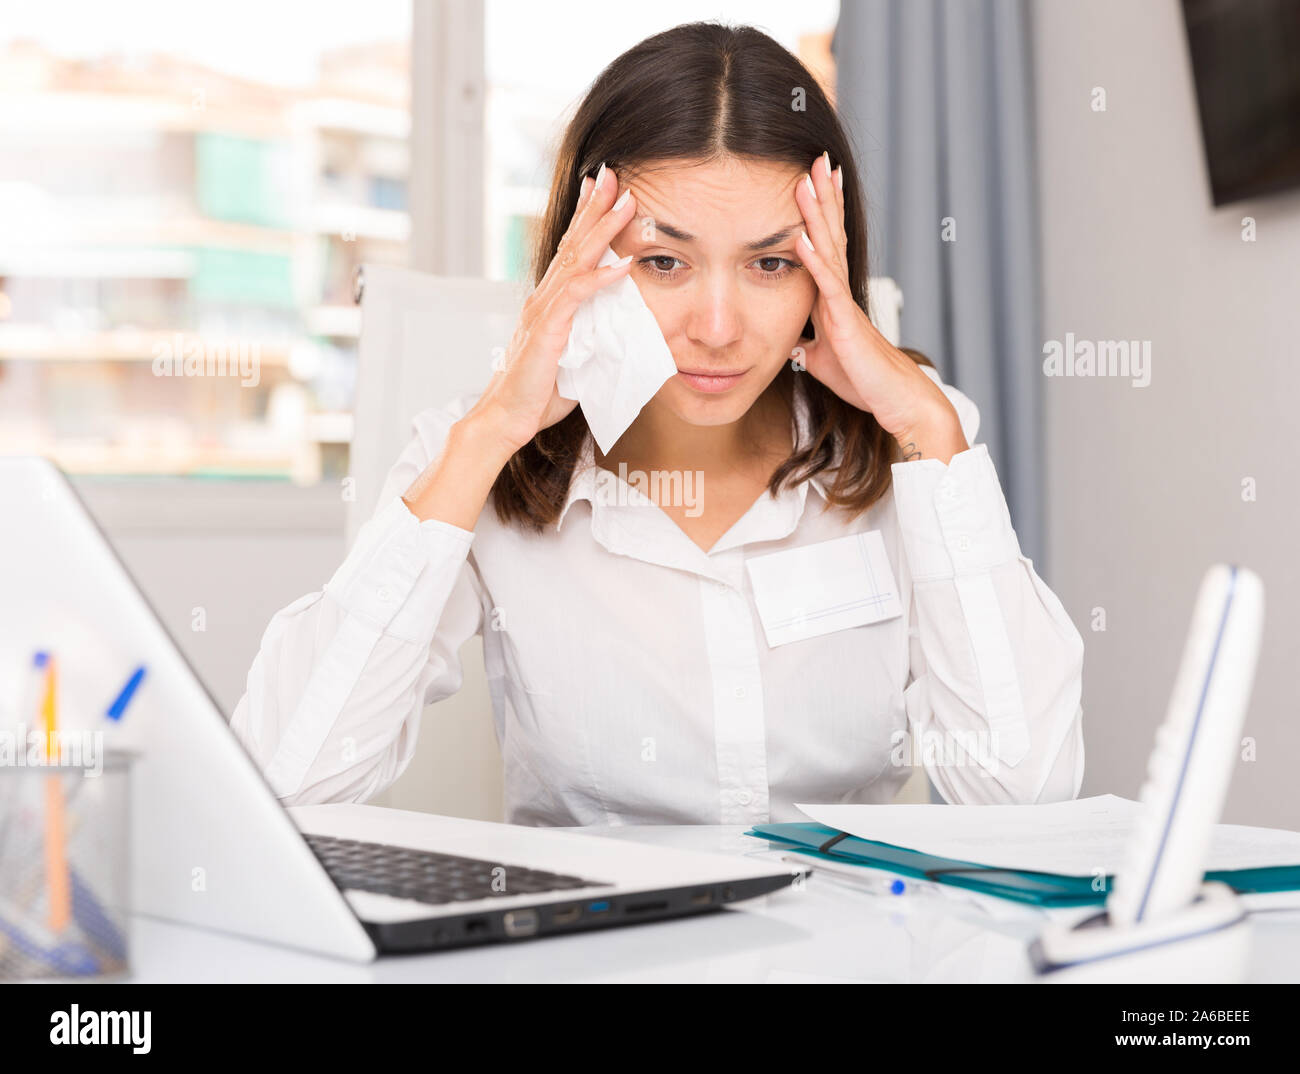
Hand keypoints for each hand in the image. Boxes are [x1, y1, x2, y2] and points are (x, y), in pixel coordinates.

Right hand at [467, 164, 637, 453]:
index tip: (603, 191)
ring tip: (627, 203)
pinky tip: (622, 263)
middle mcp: (543, 299)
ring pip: (577, 260)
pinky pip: (576, 295)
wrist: (506, 419)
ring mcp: (544, 311)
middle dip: (595, 207)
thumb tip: (622, 335)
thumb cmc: (537, 395)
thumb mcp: (574, 360)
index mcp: (548, 303)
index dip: (586, 219)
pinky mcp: (548, 330)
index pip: (569, 252)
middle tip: (614, 175)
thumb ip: (593, 340)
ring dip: (604, 230)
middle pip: (573, 243)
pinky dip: (601, 278)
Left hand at [792, 152, 967, 461]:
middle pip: (830, 233)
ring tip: (806, 180)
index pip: (824, 243)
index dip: (818, 213)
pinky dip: (813, 261)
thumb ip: (807, 344)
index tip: (809, 180)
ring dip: (816, 215)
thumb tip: (793, 344)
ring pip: (828, 249)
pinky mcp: (844, 321)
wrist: (893, 400)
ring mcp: (843, 303)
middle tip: (815, 158)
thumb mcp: (822, 358)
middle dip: (822, 197)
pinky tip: (801, 237)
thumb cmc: (862, 380)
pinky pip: (826, 286)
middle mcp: (840, 292)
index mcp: (832, 296)